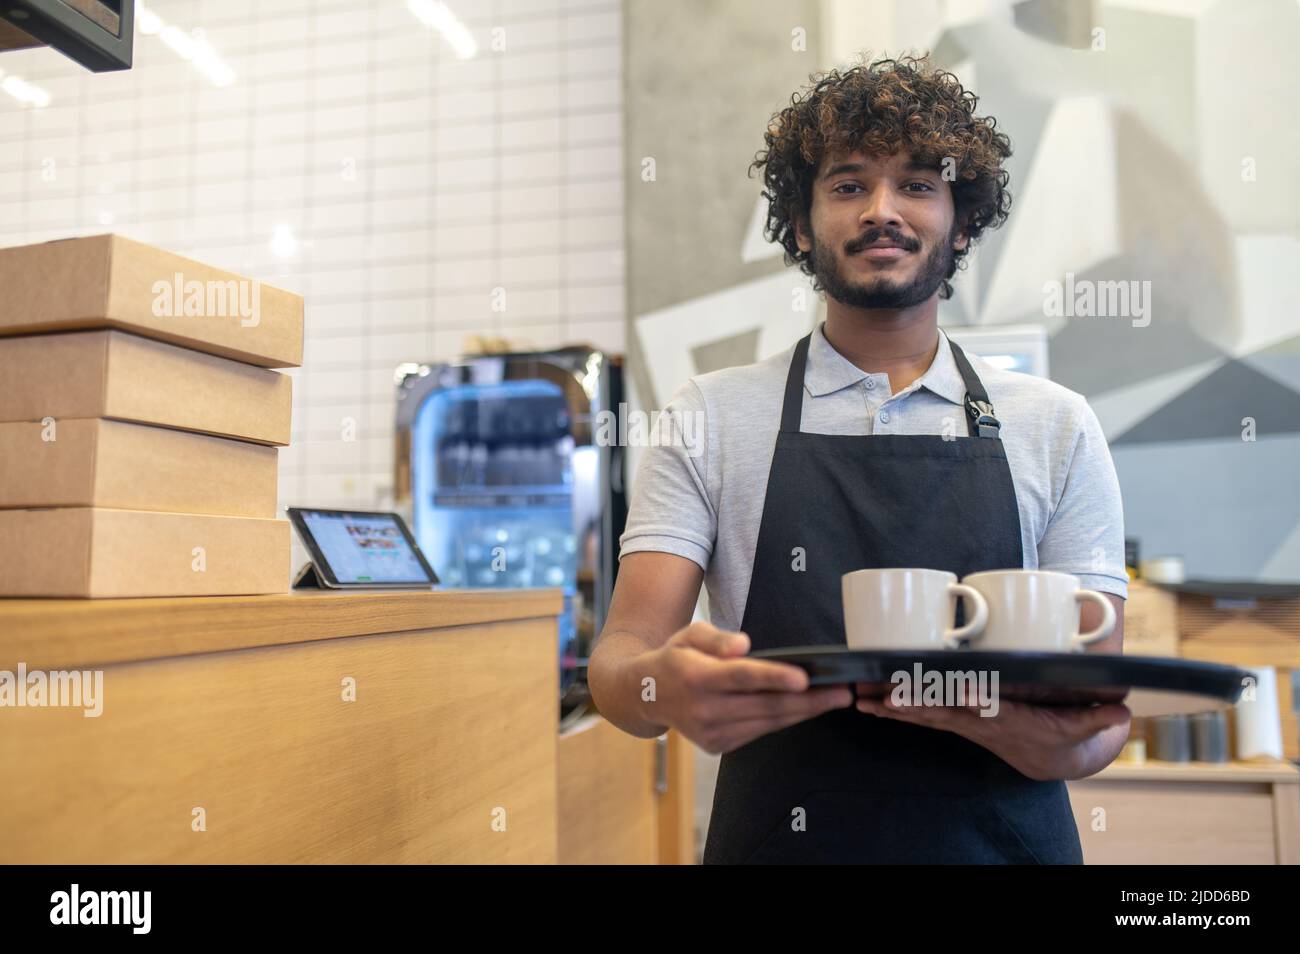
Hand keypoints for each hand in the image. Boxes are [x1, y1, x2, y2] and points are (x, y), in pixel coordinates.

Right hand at [636, 622, 853, 754]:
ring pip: (768, 723)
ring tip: (833, 699)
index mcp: (697, 677)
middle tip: (842, 692)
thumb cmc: (676, 657)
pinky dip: (783, 720)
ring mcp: (711, 732)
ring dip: (803, 712)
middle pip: (765, 705)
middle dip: (808, 700)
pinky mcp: (718, 746)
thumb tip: (743, 645)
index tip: (804, 677)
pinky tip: (803, 708)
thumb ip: (716, 638)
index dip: (774, 677)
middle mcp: (704, 709)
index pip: (742, 677)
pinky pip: (759, 731)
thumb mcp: (689, 634)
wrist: (646, 696)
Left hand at [854, 684, 1130, 780]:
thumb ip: (1099, 716)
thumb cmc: (1067, 733)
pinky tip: (866, 703)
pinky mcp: (954, 720)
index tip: (960, 691)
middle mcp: (982, 722)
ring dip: (893, 707)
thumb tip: (1120, 710)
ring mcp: (965, 722)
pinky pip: (919, 715)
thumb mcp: (1087, 725)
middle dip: (916, 702)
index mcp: (1012, 718)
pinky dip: (891, 710)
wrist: (1051, 758)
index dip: (976, 700)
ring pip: (924, 713)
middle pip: (946, 710)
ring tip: (862, 699)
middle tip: (888, 694)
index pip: (992, 708)